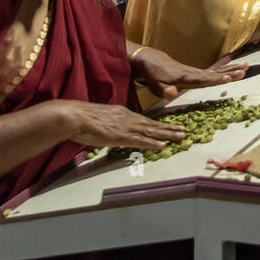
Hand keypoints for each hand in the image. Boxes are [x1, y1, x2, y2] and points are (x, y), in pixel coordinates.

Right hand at [62, 101, 186, 151]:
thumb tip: (116, 131)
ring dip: (167, 135)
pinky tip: (162, 146)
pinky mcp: (120, 136)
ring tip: (181, 136)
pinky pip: (139, 141)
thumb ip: (113, 124)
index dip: (160, 124)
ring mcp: (126, 128)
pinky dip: (151, 143)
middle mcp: (129, 119)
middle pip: (153, 125)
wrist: (74, 116)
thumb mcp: (103, 119)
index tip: (172, 126)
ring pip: (151, 132)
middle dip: (170, 128)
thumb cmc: (83, 118)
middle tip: (185, 130)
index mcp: (124, 114)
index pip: (146, 120)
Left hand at [132, 48, 247, 101]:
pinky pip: (215, 71)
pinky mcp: (198, 72)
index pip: (203, 79)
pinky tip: (236, 68)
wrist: (152, 61)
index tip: (228, 78)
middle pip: (215, 73)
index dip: (215, 80)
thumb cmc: (153, 75)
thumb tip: (171, 94)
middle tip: (243, 71)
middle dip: (229, 73)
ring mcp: (197, 72)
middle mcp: (194, 73)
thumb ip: (163, 90)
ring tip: (246, 66)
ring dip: (232, 69)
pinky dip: (227, 69)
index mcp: (185, 77)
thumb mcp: (155, 84)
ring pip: (217, 70)